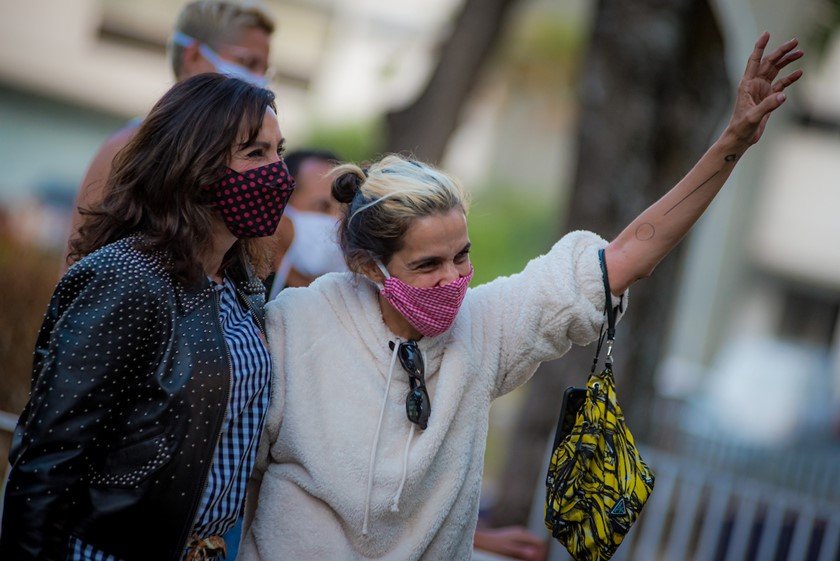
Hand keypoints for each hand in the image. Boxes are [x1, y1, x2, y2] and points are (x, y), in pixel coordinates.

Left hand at [474, 526, 547, 560]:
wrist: (482, 540)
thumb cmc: (493, 545)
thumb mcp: (508, 550)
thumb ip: (521, 551)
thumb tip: (533, 554)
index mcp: (522, 534)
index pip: (540, 542)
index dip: (541, 553)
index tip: (538, 560)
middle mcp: (522, 533)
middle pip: (537, 544)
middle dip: (537, 554)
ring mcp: (518, 535)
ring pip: (531, 545)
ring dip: (531, 554)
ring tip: (525, 560)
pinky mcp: (514, 539)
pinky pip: (525, 546)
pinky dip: (525, 552)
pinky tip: (519, 557)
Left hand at [725, 32, 803, 147]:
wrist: (740, 139)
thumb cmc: (741, 127)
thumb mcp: (753, 116)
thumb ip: (768, 106)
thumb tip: (784, 95)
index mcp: (747, 85)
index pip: (754, 61)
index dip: (760, 47)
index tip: (767, 34)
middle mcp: (754, 85)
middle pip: (769, 63)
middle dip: (781, 51)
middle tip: (796, 41)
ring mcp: (761, 91)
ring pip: (776, 71)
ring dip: (787, 62)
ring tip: (800, 53)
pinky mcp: (768, 99)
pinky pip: (781, 85)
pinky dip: (790, 78)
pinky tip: (799, 73)